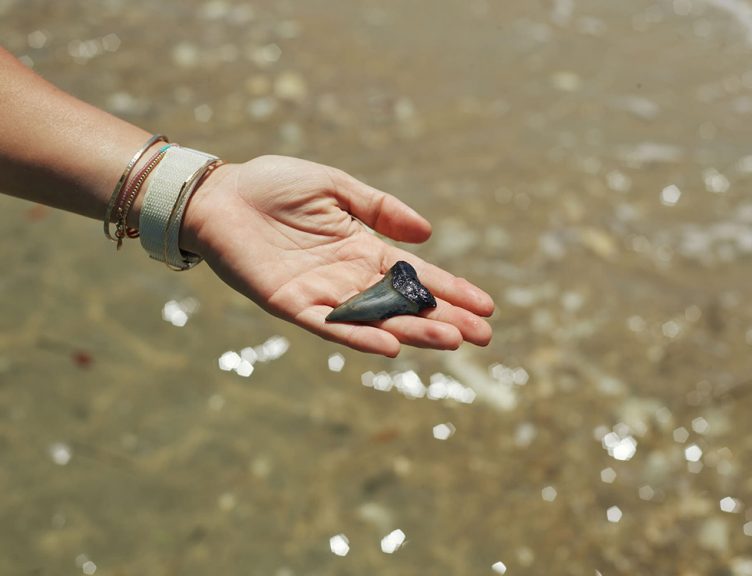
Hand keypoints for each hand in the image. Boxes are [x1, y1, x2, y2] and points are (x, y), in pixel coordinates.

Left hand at [181, 155, 493, 356]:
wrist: (219, 195)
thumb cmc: (273, 185)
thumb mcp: (336, 187)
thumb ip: (380, 208)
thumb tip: (428, 231)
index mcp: (362, 248)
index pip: (417, 275)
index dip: (451, 290)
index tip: (486, 306)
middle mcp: (348, 277)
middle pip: (405, 304)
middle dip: (445, 320)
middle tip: (484, 337)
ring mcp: (321, 293)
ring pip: (376, 320)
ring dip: (413, 333)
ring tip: (453, 343)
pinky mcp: (290, 303)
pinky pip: (329, 325)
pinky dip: (359, 336)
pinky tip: (390, 347)